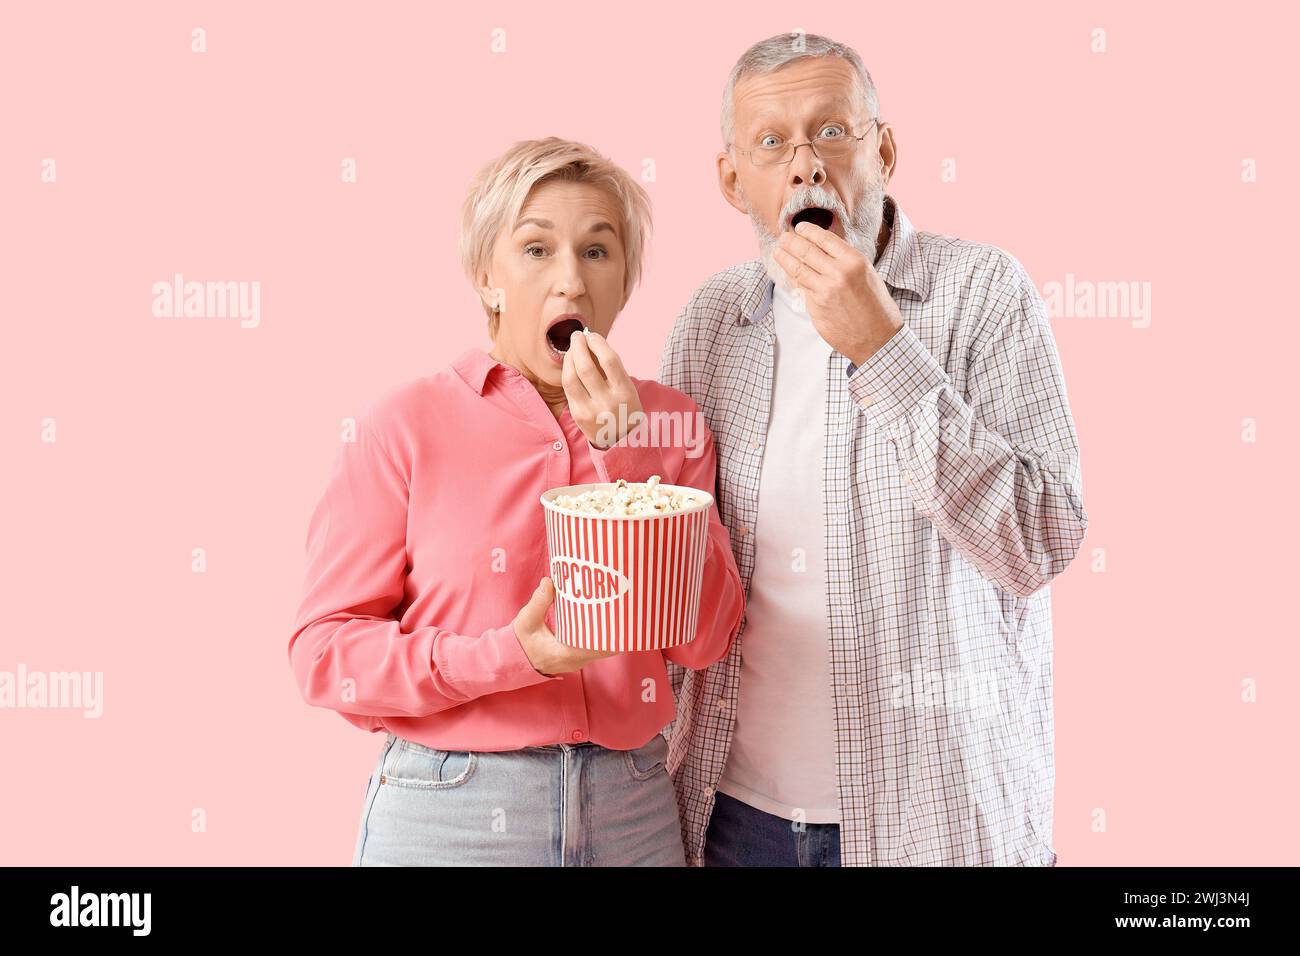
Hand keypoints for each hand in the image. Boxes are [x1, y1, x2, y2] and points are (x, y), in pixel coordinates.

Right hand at [511, 577, 618, 675]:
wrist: (516, 657)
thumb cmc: (522, 640)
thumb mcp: (527, 620)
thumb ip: (538, 602)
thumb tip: (548, 581)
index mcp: (566, 653)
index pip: (598, 648)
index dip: (613, 635)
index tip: (620, 617)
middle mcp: (576, 660)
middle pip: (606, 648)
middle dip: (616, 631)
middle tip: (622, 608)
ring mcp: (579, 661)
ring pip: (603, 650)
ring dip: (611, 635)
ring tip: (618, 612)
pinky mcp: (578, 659)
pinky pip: (596, 649)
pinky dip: (603, 638)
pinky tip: (607, 622)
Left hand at [561, 329, 644, 448]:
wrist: (622, 441)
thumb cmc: (625, 408)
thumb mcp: (628, 389)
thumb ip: (612, 369)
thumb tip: (591, 342)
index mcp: (625, 392)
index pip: (609, 360)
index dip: (597, 343)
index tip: (592, 335)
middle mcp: (607, 402)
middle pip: (586, 367)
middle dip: (579, 346)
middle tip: (577, 337)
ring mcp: (590, 410)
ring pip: (571, 378)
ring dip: (569, 358)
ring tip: (573, 348)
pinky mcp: (578, 415)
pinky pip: (568, 389)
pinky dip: (568, 372)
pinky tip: (570, 365)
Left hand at [774, 220, 904, 365]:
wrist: (878, 338)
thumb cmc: (876, 307)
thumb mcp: (867, 274)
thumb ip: (845, 261)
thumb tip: (823, 248)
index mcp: (854, 261)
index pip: (824, 239)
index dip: (808, 231)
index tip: (799, 227)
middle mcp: (838, 273)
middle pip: (806, 251)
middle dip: (791, 241)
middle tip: (783, 237)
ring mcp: (825, 291)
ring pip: (797, 268)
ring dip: (784, 257)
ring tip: (778, 251)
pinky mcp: (816, 307)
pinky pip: (800, 287)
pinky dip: (792, 277)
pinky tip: (788, 271)